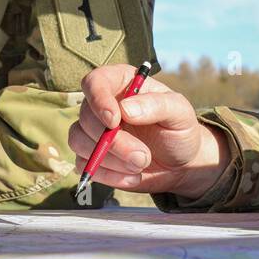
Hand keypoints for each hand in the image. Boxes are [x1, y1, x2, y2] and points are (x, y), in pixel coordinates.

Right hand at [68, 65, 229, 199]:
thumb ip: (156, 105)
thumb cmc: (180, 130)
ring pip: (78, 141)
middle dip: (113, 142)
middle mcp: (102, 104)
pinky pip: (84, 165)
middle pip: (86, 117)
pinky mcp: (91, 157)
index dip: (98, 100)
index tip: (114, 121)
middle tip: (143, 156)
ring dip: (109, 159)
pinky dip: (109, 175)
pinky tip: (134, 177)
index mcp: (121, 83)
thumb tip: (125, 108)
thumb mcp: (180, 112)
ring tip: (141, 165)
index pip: (94, 82)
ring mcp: (93, 131)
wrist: (180, 163)